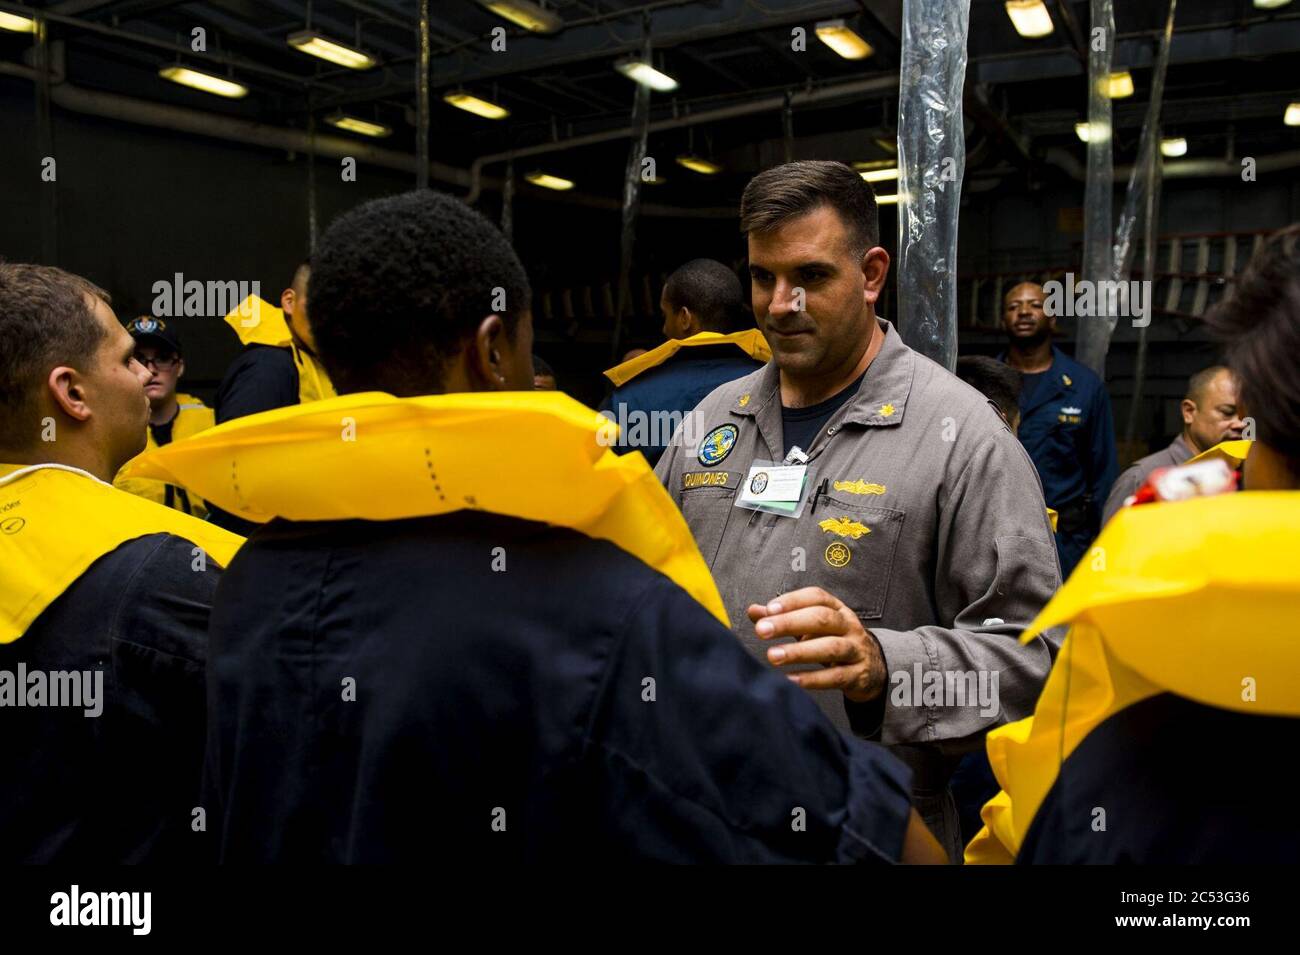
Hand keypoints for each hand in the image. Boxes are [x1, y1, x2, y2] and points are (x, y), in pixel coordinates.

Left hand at [747, 586, 886, 702]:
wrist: (873, 667)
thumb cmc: (834, 640)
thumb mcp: (812, 626)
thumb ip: (783, 618)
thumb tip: (754, 611)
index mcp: (837, 609)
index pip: (816, 597)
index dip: (792, 601)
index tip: (768, 609)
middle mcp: (848, 626)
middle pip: (822, 619)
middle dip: (789, 623)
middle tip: (762, 631)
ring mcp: (856, 650)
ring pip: (831, 648)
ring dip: (799, 652)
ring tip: (772, 656)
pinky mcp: (858, 675)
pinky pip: (835, 677)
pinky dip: (812, 679)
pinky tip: (791, 680)